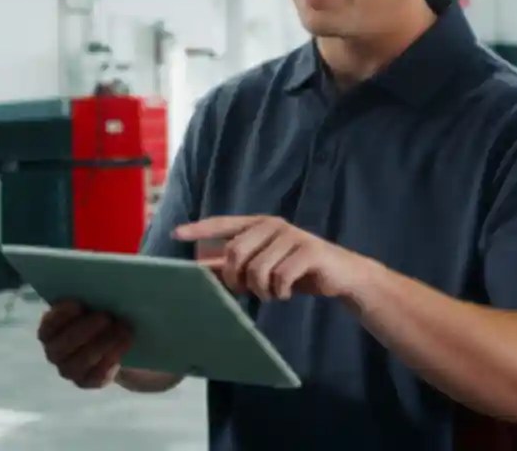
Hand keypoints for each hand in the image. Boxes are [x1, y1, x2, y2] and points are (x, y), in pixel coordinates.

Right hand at [37, 300, 133, 388]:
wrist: (113, 342)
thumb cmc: (98, 315)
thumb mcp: (91, 304)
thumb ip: (89, 298)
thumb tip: (101, 288)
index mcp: (49, 330)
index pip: (48, 325)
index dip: (60, 315)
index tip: (79, 304)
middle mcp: (54, 352)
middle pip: (63, 345)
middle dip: (85, 330)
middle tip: (106, 317)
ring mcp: (69, 370)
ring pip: (80, 362)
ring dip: (102, 344)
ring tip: (122, 330)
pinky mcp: (87, 382)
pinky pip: (96, 376)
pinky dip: (111, 360)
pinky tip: (124, 346)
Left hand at [174, 215, 367, 301]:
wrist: (340, 275)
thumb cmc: (295, 271)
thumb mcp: (263, 266)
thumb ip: (235, 265)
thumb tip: (201, 268)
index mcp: (259, 224)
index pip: (223, 223)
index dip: (199, 229)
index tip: (176, 234)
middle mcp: (273, 225)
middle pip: (236, 251)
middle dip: (236, 278)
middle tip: (244, 291)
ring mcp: (292, 236)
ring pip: (258, 269)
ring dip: (261, 289)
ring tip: (271, 293)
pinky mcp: (309, 251)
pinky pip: (280, 278)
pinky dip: (280, 292)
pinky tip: (286, 292)